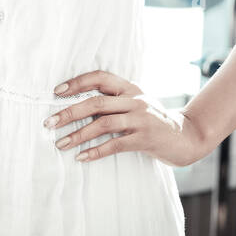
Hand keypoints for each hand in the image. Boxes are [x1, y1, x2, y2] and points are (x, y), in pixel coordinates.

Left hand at [46, 70, 202, 167]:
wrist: (186, 137)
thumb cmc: (153, 121)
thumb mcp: (136, 104)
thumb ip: (114, 102)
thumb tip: (77, 107)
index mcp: (130, 88)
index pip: (100, 77)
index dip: (77, 82)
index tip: (57, 92)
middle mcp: (135, 100)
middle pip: (96, 101)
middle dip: (69, 112)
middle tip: (49, 123)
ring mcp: (141, 119)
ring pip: (103, 123)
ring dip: (78, 134)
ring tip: (60, 144)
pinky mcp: (145, 139)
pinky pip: (116, 144)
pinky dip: (96, 151)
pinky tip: (81, 157)